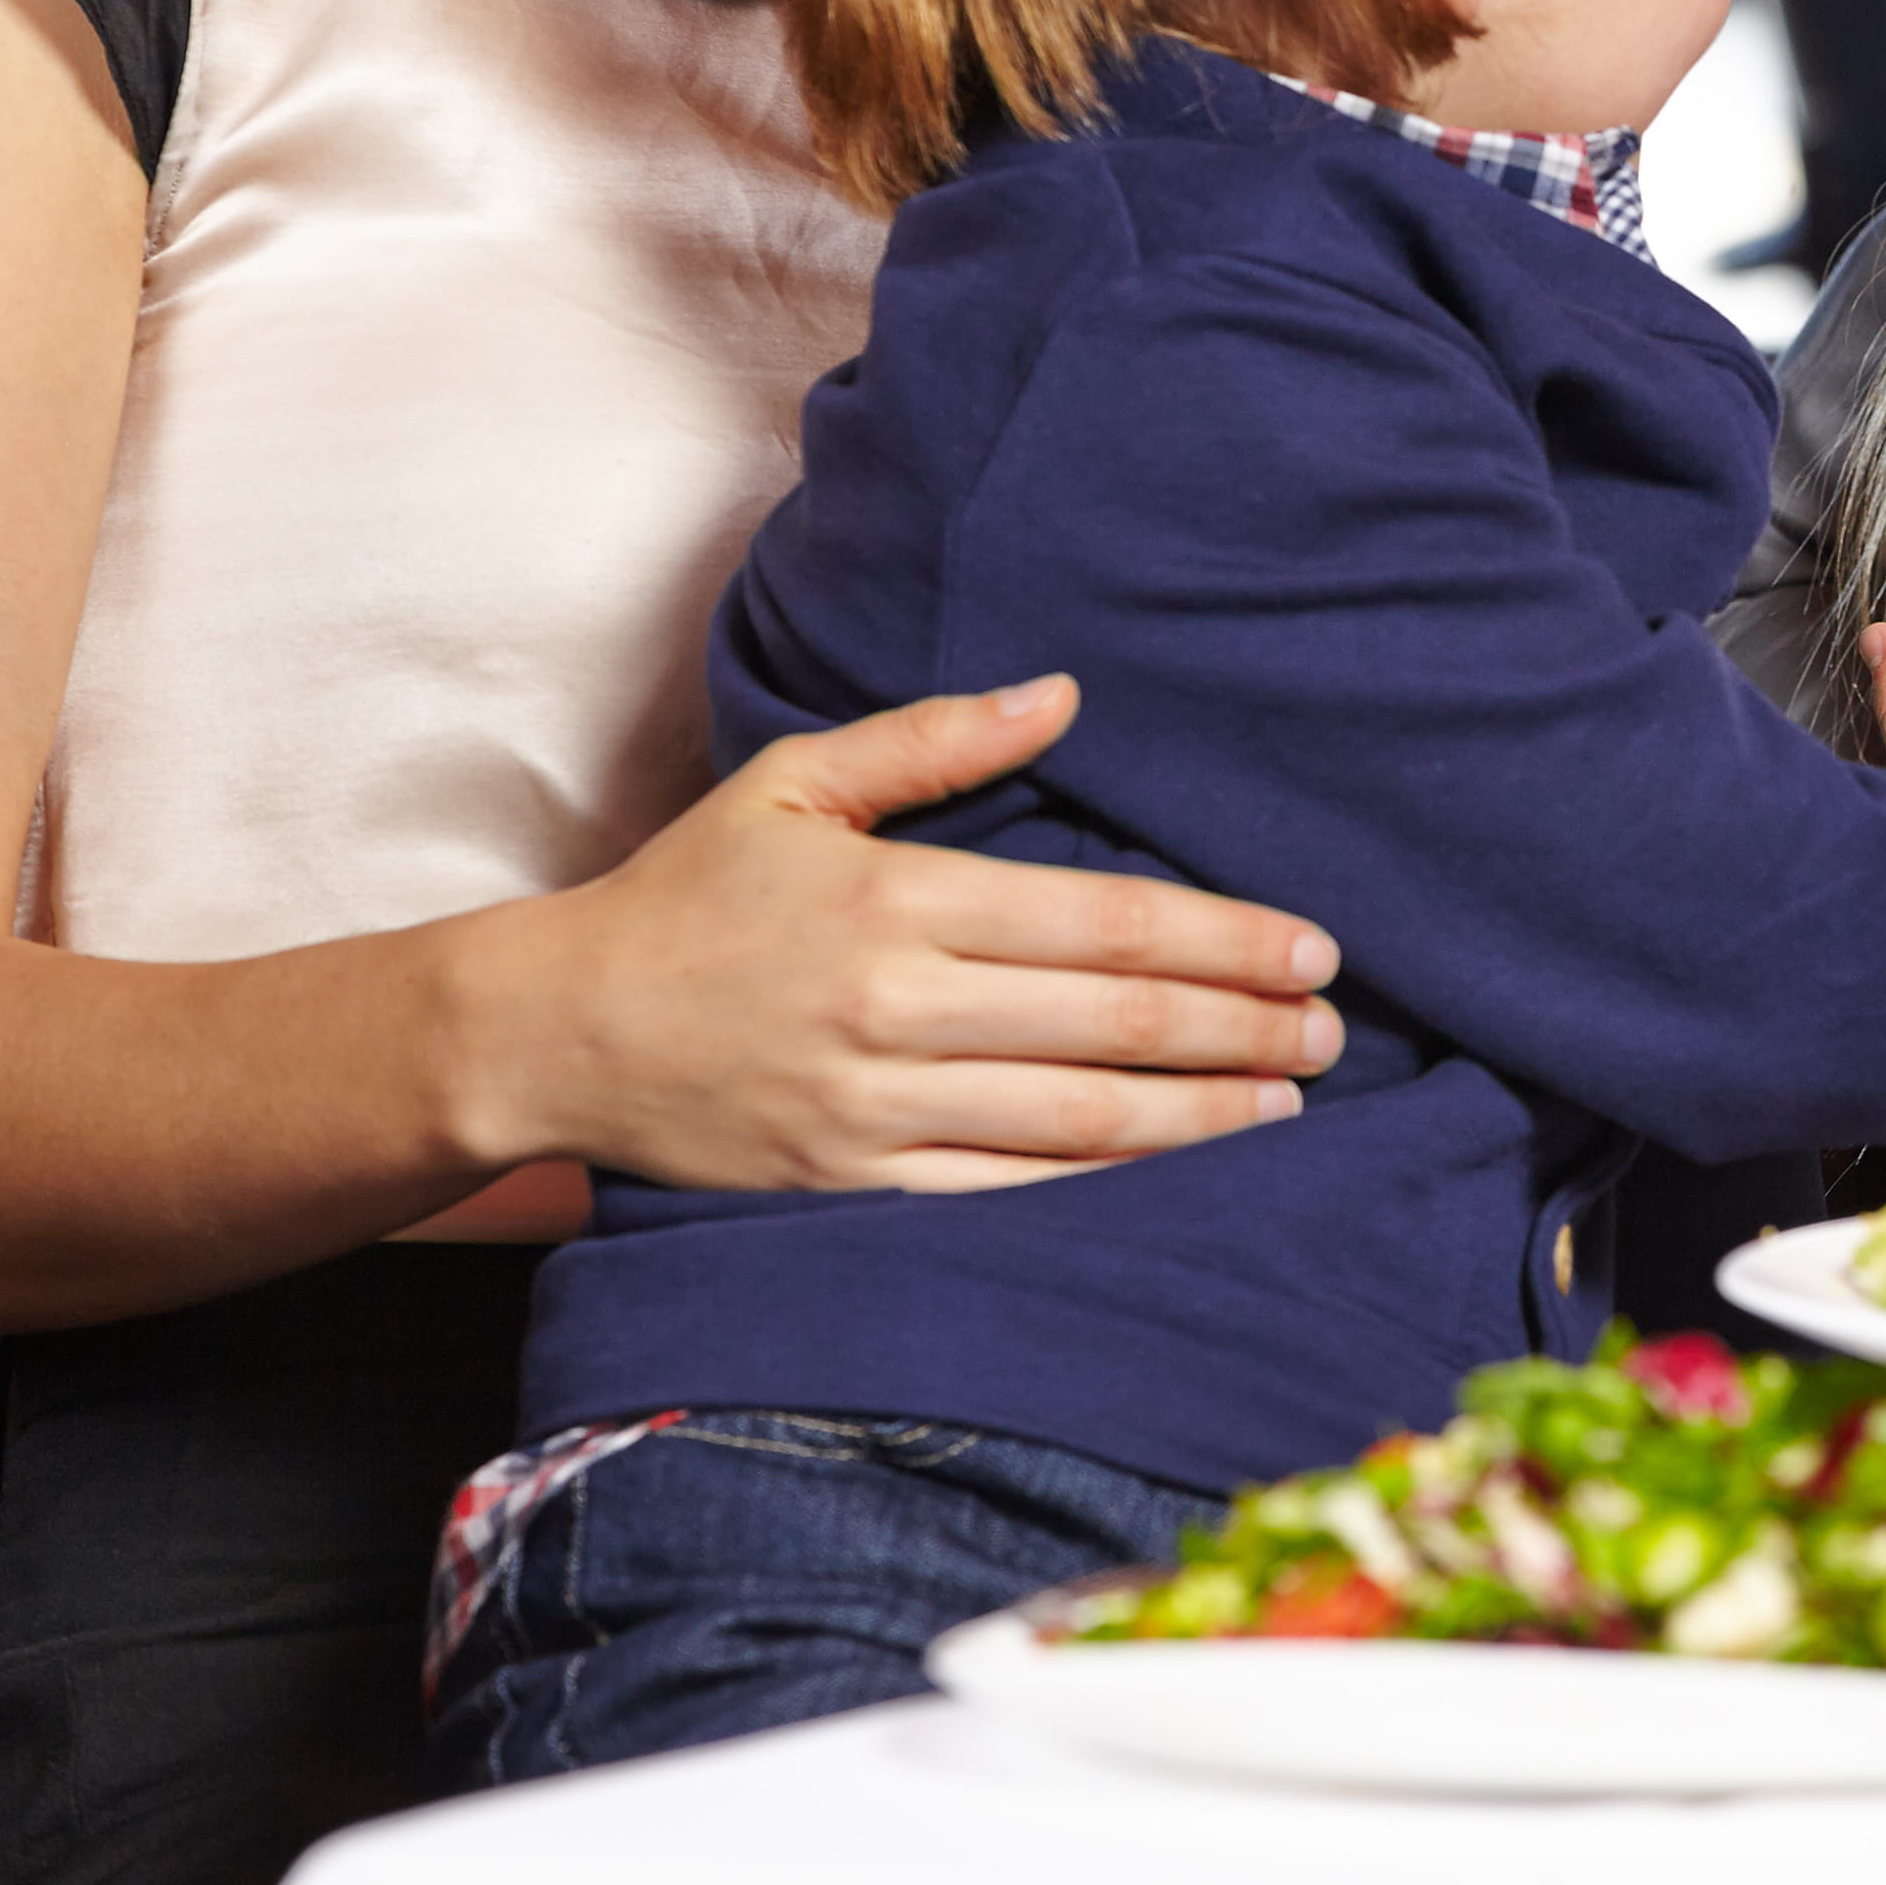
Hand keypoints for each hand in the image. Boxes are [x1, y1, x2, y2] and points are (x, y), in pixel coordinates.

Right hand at [479, 677, 1347, 1195]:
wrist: (553, 1031)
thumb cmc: (687, 895)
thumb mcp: (796, 785)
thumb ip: (934, 740)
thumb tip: (1062, 693)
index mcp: (898, 900)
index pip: (1103, 921)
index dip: (1223, 939)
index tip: (1311, 948)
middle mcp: (895, 1008)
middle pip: (1111, 1023)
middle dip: (1239, 1027)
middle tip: (1332, 1030)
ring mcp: (872, 1109)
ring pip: (1074, 1121)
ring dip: (1198, 1115)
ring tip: (1287, 1101)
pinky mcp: (849, 1186)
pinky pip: (1002, 1193)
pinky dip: (1101, 1186)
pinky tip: (1175, 1171)